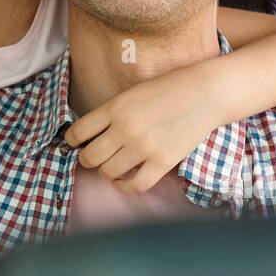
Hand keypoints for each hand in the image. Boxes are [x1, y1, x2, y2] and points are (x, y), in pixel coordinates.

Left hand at [64, 70, 220, 193]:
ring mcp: (144, 147)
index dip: (71, 141)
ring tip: (112, 166)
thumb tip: (89, 134)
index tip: (75, 144)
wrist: (204, 93)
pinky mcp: (162, 162)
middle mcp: (125, 128)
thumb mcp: (131, 93)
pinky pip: (135, 185)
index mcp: (115, 107)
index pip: (78, 132)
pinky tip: (124, 180)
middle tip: (93, 157)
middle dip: (87, 159)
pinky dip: (125, 187)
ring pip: (108, 172)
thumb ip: (111, 112)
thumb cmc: (167, 89)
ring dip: (107, 172)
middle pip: (89, 157)